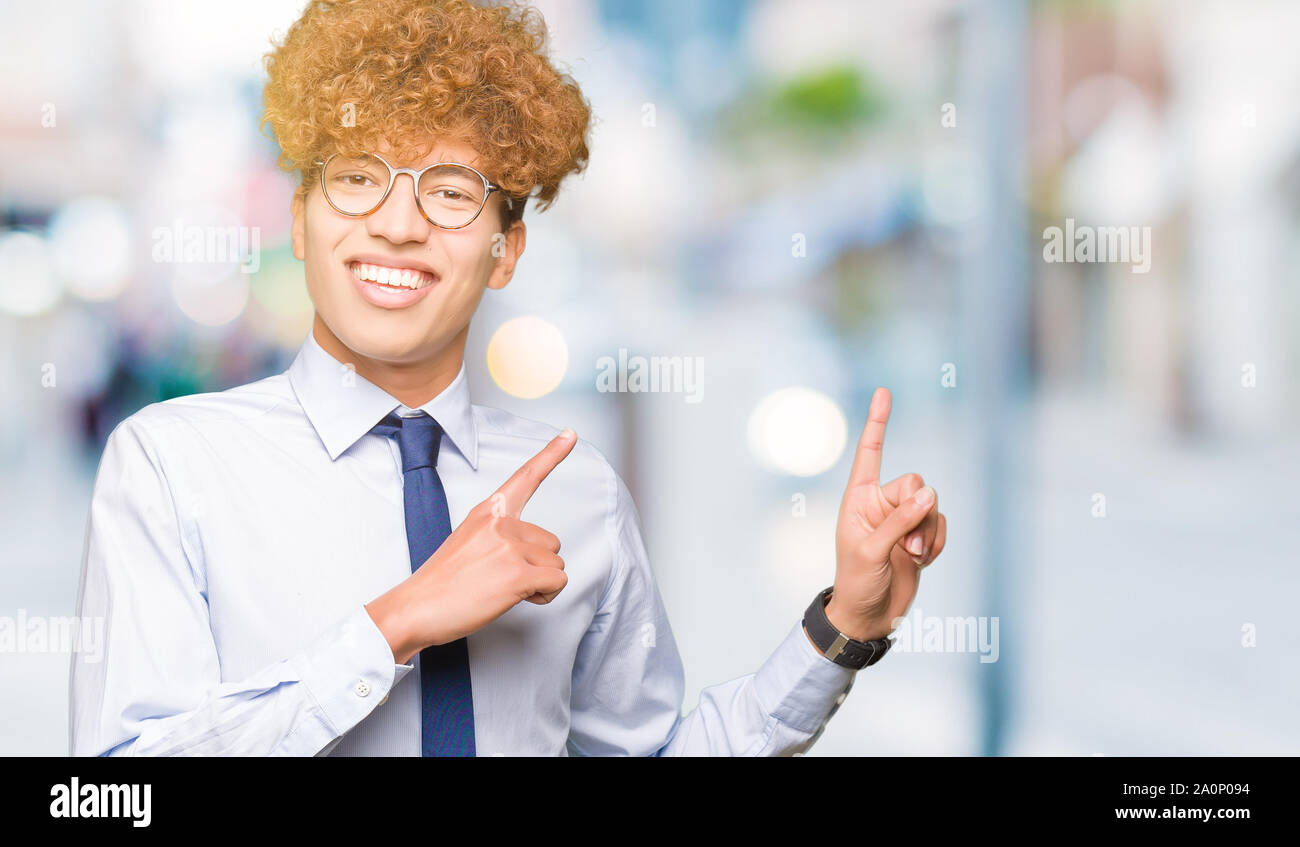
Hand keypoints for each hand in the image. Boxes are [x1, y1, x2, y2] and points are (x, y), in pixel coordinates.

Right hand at [366, 428, 576, 663]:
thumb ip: (499, 536)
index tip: (570, 434)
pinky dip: (545, 595)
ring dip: (540, 582)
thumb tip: (527, 554)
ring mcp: (509, 547)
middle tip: (501, 578)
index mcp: (487, 512)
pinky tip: (518, 599)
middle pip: (552, 542)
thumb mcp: (468, 541)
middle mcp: (500, 523)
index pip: (525, 477)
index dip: (552, 454)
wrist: (416, 609)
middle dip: (537, 565)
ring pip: (556, 564)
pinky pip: (557, 581)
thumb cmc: (441, 583)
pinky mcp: (517, 574)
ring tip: (503, 590)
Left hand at [827, 388, 946, 642]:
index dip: (877, 422)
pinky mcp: (920, 536)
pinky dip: (936, 544)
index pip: (870, 453)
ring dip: (926, 533)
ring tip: (909, 557)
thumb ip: (900, 520)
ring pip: (932, 505)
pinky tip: (920, 561)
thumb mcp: (872, 550)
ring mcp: (903, 519)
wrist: (870, 614)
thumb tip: (930, 493)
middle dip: (916, 511)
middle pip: (915, 482)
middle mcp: (881, 503)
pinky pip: (941, 525)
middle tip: (905, 542)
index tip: (883, 391)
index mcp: (859, 498)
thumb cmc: (858, 581)